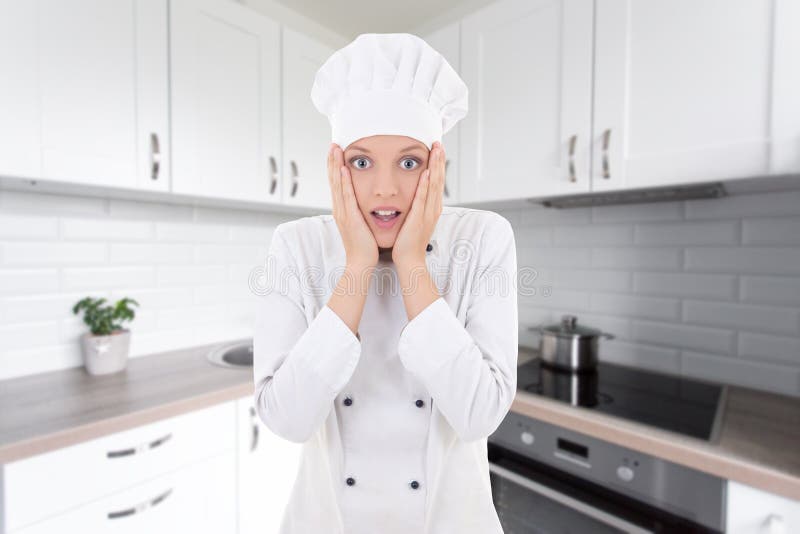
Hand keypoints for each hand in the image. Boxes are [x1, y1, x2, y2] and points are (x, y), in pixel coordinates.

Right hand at [328, 143, 377, 269]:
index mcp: (342, 209)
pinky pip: (346, 197)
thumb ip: (358, 210)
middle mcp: (339, 209)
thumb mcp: (359, 223)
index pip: (336, 183)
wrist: (361, 262)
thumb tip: (361, 201)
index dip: (335, 166)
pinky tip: (343, 170)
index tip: (336, 152)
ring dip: (335, 166)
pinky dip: (343, 183)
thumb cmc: (364, 245)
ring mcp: (342, 213)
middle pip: (333, 180)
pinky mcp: (349, 218)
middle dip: (332, 161)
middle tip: (333, 144)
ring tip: (335, 150)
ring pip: (337, 185)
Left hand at [391, 141, 444, 268]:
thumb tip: (414, 194)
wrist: (409, 260)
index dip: (438, 164)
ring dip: (436, 167)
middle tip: (439, 143)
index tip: (437, 149)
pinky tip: (427, 173)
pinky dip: (426, 186)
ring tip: (436, 150)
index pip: (437, 181)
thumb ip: (416, 206)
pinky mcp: (419, 219)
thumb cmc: (408, 241)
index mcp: (432, 207)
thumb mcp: (415, 219)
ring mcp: (428, 214)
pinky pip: (423, 199)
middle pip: (439, 179)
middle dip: (439, 160)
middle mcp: (433, 208)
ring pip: (434, 186)